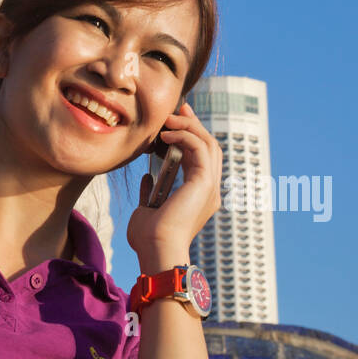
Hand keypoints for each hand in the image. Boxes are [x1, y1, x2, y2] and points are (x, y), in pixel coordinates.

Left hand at [127, 104, 221, 264]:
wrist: (156, 250)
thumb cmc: (149, 237)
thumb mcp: (147, 209)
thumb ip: (150, 193)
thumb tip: (148, 177)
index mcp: (200, 196)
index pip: (202, 157)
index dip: (191, 136)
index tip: (174, 121)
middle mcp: (209, 190)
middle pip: (210, 146)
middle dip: (194, 123)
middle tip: (178, 108)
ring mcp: (210, 187)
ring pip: (209, 143)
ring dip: (189, 126)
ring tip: (169, 118)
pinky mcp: (204, 183)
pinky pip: (200, 148)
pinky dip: (185, 136)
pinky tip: (166, 133)